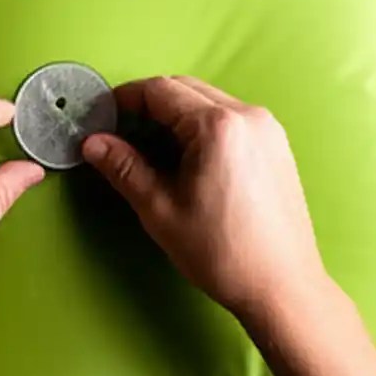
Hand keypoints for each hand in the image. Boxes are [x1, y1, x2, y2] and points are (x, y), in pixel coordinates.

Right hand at [81, 76, 327, 316]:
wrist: (282, 286)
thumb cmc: (223, 253)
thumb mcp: (160, 210)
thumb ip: (124, 168)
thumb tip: (94, 143)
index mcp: (218, 127)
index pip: (160, 90)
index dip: (125, 98)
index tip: (103, 115)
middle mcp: (248, 116)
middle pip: (185, 88)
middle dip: (149, 104)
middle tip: (121, 132)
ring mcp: (267, 129)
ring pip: (209, 101)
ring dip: (176, 114)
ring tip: (152, 149)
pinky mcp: (276, 145)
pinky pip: (231, 118)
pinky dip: (202, 126)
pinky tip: (187, 158)